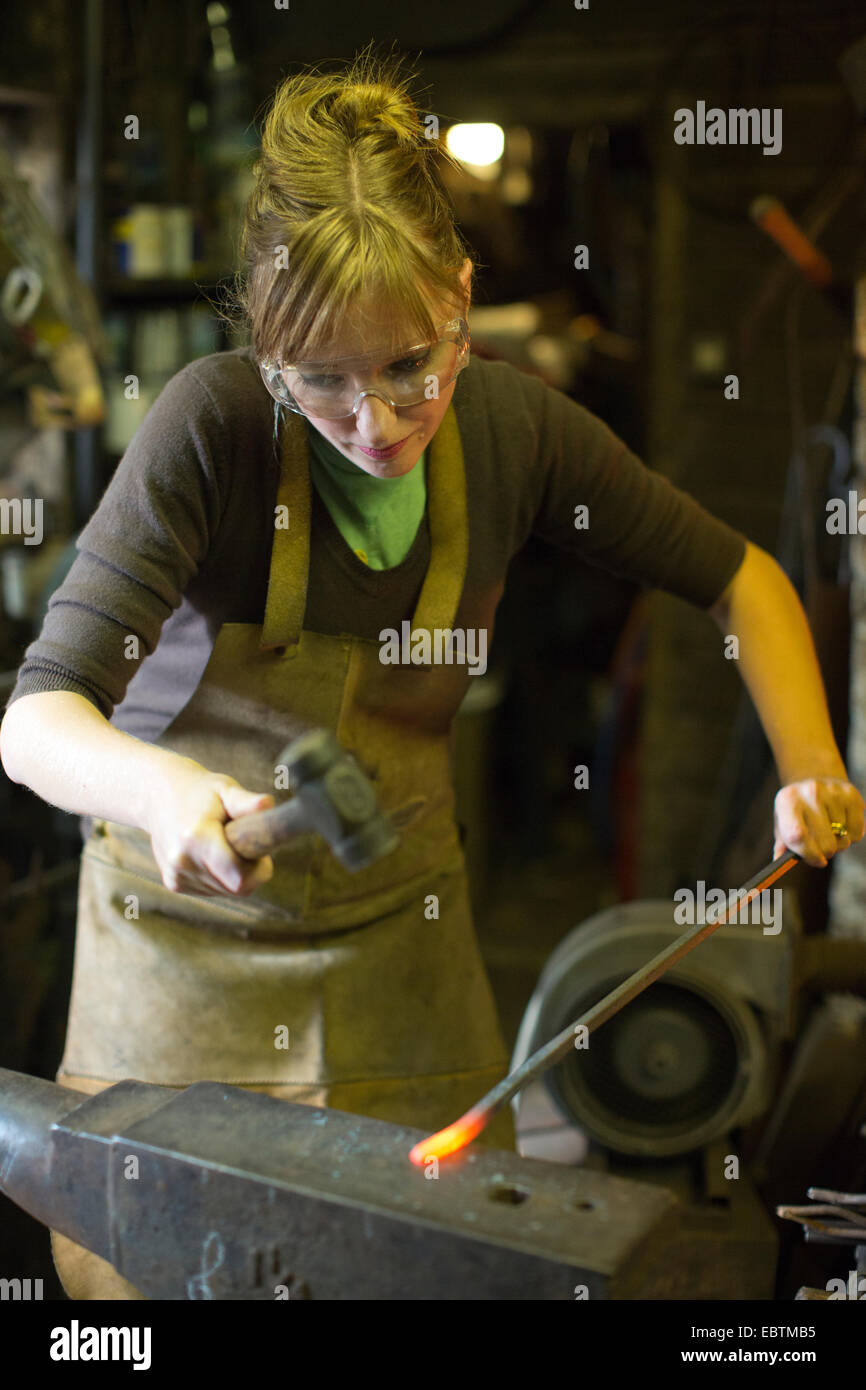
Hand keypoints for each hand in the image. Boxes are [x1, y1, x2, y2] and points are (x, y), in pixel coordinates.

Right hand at [146, 763, 275, 895]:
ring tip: (224, 844)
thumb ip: (246, 802)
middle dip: (249, 870)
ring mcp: (176, 875)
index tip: (260, 848)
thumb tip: (268, 805)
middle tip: (243, 842)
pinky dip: (220, 877)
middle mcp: (183, 862)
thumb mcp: (225, 789)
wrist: (159, 796)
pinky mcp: (174, 883)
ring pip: (226, 891)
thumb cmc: (201, 791)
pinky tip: (211, 854)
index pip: (241, 877)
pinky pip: (212, 890)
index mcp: (197, 838)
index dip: (259, 867)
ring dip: (234, 874)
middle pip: (237, 888)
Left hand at [773, 777, 865, 867]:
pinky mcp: (851, 794)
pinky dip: (852, 836)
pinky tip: (843, 825)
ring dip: (839, 842)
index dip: (809, 855)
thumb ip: (782, 844)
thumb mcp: (783, 822)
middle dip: (826, 852)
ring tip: (831, 832)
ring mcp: (832, 791)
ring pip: (843, 838)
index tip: (818, 861)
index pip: (797, 836)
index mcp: (787, 800)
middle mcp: (810, 792)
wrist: (814, 778)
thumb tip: (779, 860)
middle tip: (823, 848)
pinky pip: (857, 831)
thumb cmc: (796, 808)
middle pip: (825, 842)